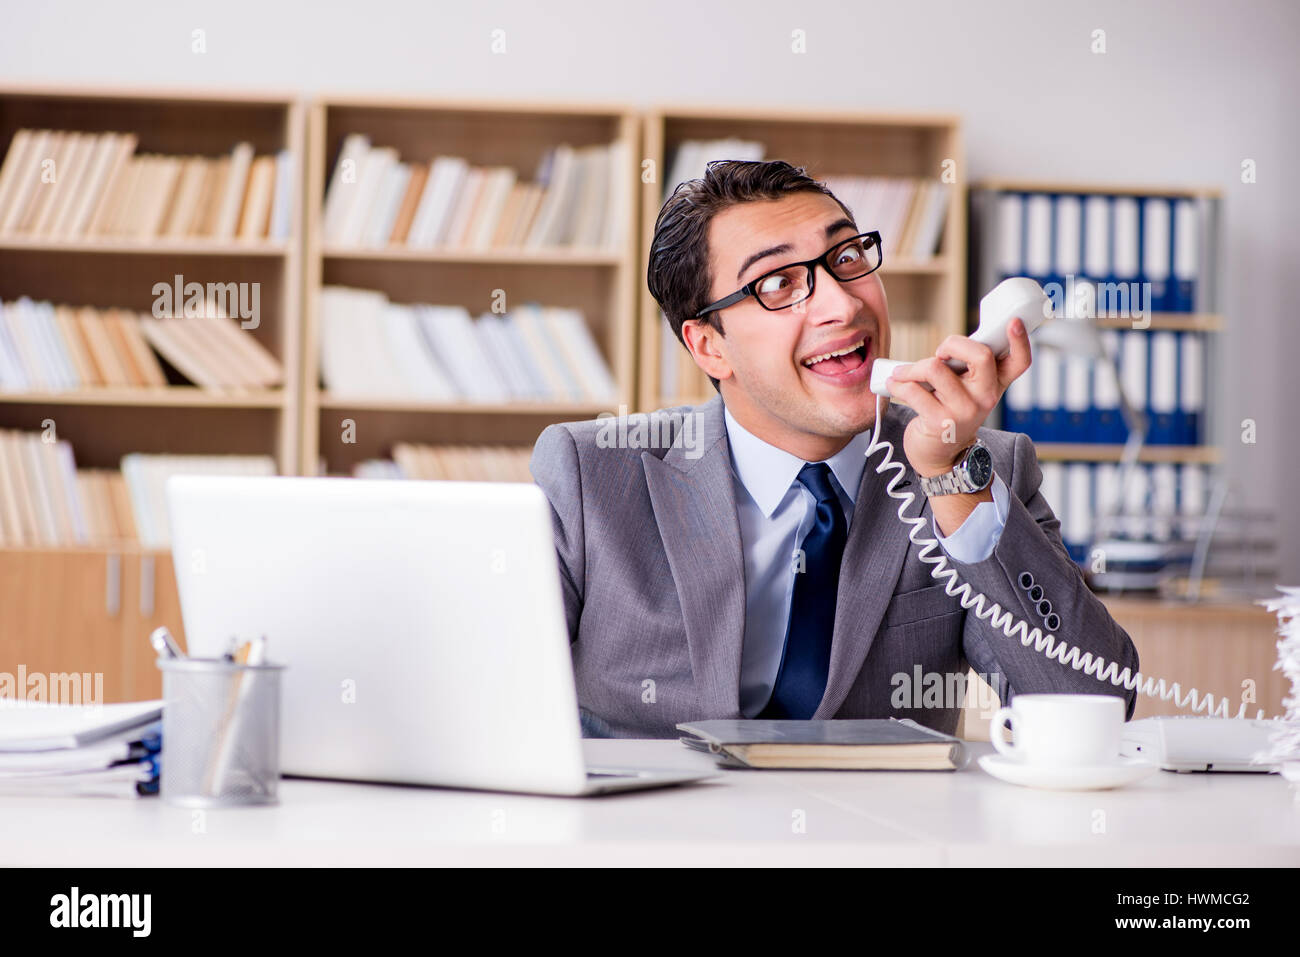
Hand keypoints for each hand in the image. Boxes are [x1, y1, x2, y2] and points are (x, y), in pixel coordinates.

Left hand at [887, 317, 1031, 477]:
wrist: (939, 453)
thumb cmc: (950, 411)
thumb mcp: (967, 390)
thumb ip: (967, 367)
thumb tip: (948, 345)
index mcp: (996, 384)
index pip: (1020, 362)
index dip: (1020, 340)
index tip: (1013, 322)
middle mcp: (986, 397)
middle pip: (980, 355)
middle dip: (951, 344)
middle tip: (938, 354)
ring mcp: (964, 410)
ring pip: (936, 368)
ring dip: (912, 367)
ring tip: (902, 373)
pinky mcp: (940, 422)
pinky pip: (913, 390)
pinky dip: (898, 383)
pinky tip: (895, 384)